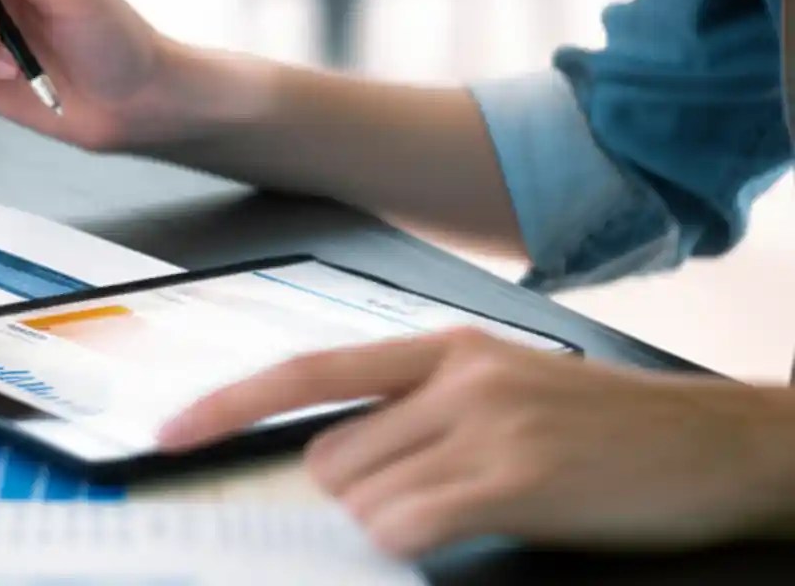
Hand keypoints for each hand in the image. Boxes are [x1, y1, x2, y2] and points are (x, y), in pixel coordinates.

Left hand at [159, 329, 794, 558]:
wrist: (718, 445)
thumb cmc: (607, 427)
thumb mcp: (506, 389)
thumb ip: (419, 412)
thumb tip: (338, 461)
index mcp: (445, 348)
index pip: (307, 371)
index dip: (229, 404)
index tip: (173, 431)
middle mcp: (455, 375)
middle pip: (327, 456)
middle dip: (353, 494)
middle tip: (425, 498)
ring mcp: (485, 423)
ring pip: (361, 499)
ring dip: (391, 522)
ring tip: (469, 507)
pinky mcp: (514, 478)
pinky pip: (405, 528)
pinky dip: (414, 543)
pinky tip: (476, 525)